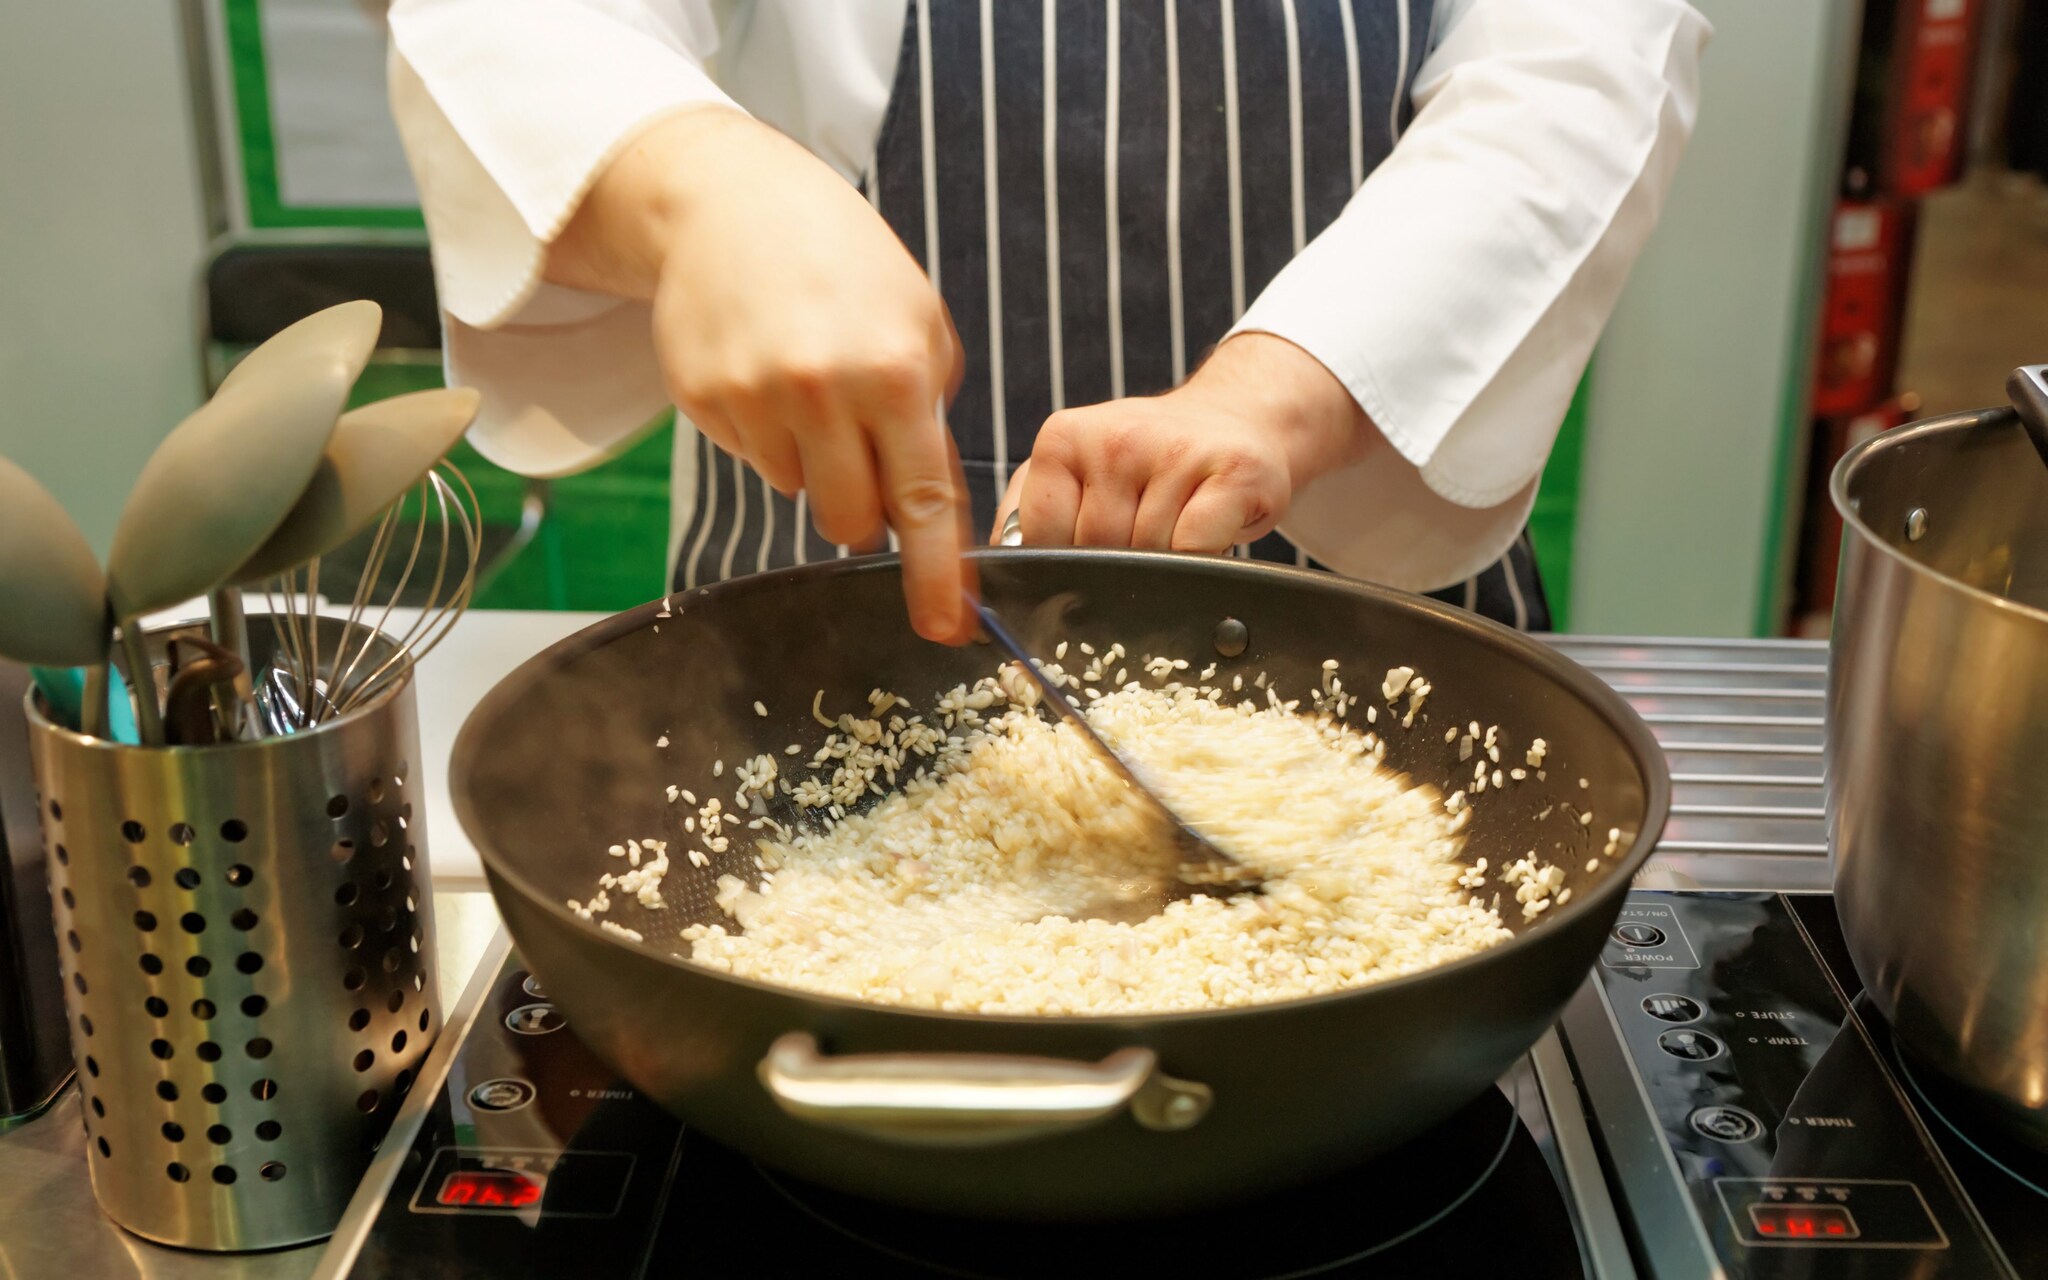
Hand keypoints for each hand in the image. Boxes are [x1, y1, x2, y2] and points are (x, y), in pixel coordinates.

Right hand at [547, 109, 974, 643]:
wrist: (729, 203)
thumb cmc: (842, 260)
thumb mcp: (919, 321)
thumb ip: (928, 415)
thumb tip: (928, 509)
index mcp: (893, 373)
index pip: (922, 501)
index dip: (938, 576)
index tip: (948, 627)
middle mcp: (822, 391)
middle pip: (850, 523)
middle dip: (866, 512)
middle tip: (862, 451)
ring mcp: (753, 399)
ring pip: (798, 493)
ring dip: (813, 461)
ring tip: (810, 381)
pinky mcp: (702, 401)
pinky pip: (751, 459)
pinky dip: (768, 434)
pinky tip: (767, 371)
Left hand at [995, 333, 1379, 550]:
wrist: (1238, 420)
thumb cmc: (1149, 460)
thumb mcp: (1076, 469)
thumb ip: (1027, 512)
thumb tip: (988, 569)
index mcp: (1064, 439)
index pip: (1044, 539)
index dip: (1066, 565)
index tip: (1091, 555)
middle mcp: (1116, 437)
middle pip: (1098, 553)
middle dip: (1117, 567)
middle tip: (1142, 540)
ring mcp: (1176, 452)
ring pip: (1149, 557)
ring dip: (1163, 563)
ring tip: (1176, 527)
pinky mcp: (1234, 471)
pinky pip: (1196, 549)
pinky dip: (1200, 556)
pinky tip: (1208, 529)